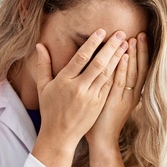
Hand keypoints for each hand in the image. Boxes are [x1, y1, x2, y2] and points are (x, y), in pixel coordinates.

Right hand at [34, 29, 129, 152]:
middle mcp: (79, 88)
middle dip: (111, 47)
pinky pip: (110, 85)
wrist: (60, 135)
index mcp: (64, 81)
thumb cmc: (50, 110)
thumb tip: (40, 45)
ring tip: (126, 44)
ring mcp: (91, 97)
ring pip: (107, 74)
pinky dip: (118, 73)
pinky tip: (125, 63)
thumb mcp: (43, 87)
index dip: (92, 43)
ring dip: (118, 58)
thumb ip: (43, 65)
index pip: (80, 58)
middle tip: (121, 33)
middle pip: (98, 64)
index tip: (101, 31)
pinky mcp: (99, 105)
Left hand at [85, 32, 148, 147]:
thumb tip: (113, 67)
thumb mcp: (111, 99)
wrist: (102, 141)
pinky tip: (125, 56)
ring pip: (132, 74)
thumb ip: (113, 84)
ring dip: (134, 56)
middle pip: (140, 69)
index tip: (142, 37)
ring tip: (134, 39)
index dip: (142, 54)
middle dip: (141, 51)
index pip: (141, 70)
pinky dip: (124, 69)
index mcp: (132, 94)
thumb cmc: (103, 120)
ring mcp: (125, 98)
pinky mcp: (116, 103)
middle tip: (142, 33)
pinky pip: (121, 83)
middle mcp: (132, 95)